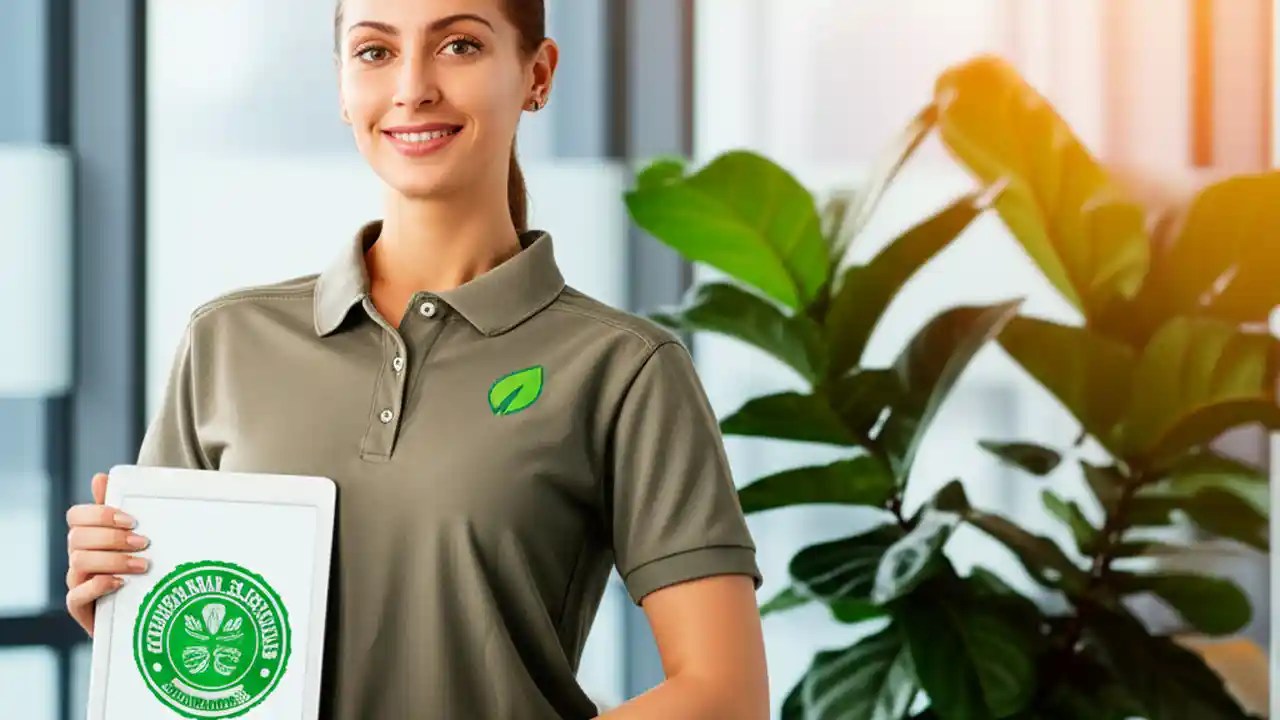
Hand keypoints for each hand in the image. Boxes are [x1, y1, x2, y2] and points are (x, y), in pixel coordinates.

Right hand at [65, 472, 149, 636]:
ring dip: (113, 560)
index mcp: (90, 536)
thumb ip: (123, 510)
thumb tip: (100, 477)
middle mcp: (79, 557)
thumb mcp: (141, 536)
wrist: (151, 610)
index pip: (76, 516)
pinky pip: (75, 596)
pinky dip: (98, 585)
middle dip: (111, 537)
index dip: (100, 514)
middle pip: (77, 538)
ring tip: (144, 564)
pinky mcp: (81, 608)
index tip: (132, 519)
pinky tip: (121, 582)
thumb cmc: (147, 567)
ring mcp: (78, 582)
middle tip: (144, 542)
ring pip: (78, 562)